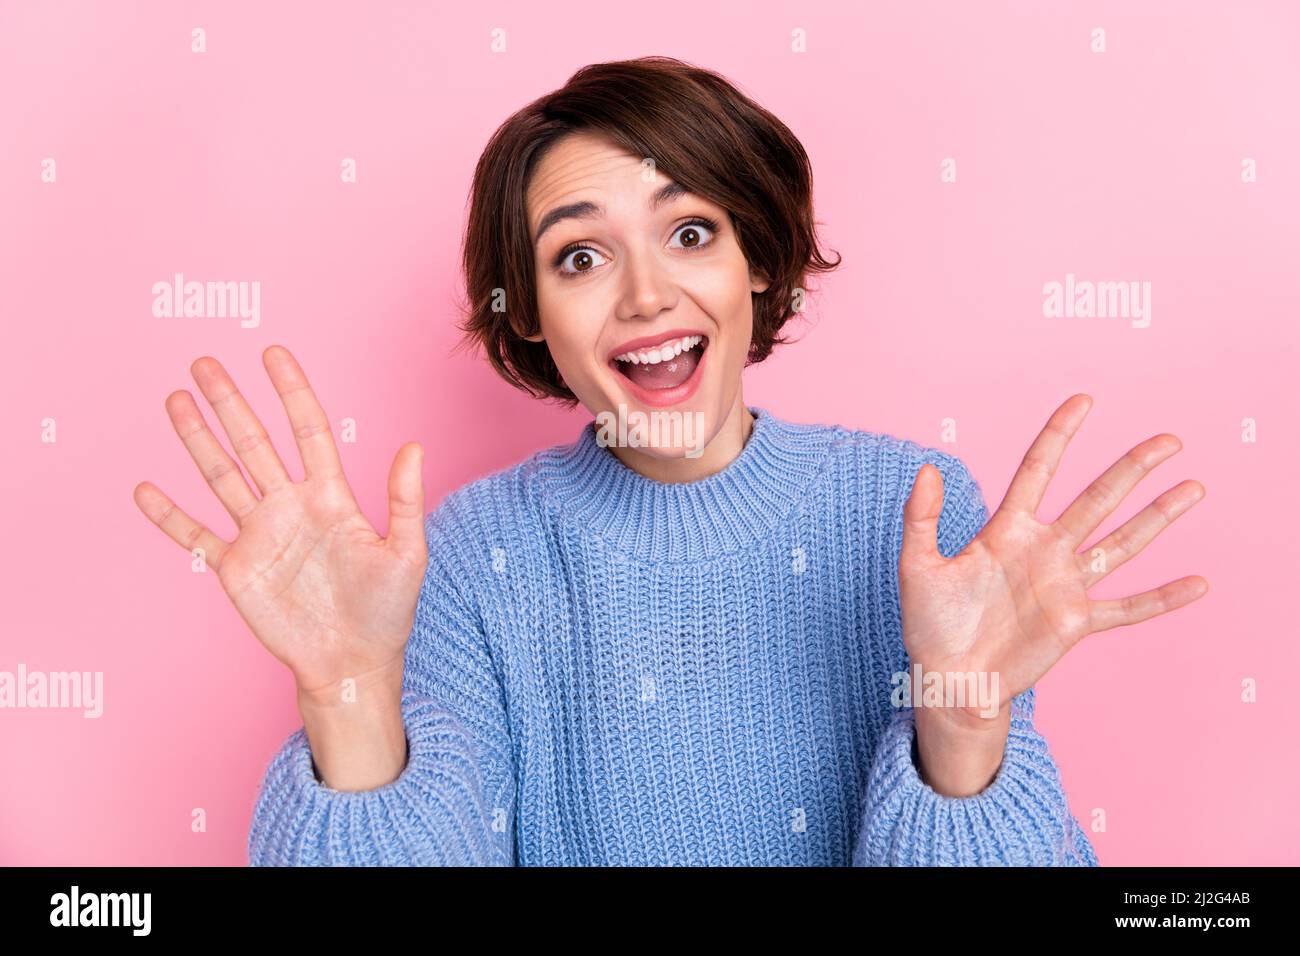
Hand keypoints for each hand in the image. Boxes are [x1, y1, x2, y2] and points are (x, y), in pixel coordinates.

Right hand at [133, 346, 427, 706]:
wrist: (354, 664)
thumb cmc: (387, 611)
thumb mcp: (406, 553)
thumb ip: (404, 500)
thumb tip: (414, 446)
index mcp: (332, 497)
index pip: (308, 430)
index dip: (291, 392)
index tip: (273, 353)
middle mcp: (291, 507)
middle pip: (255, 442)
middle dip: (230, 402)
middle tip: (205, 362)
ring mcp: (260, 535)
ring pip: (221, 476)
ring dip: (197, 439)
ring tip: (176, 400)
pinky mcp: (236, 568)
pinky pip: (195, 536)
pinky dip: (169, 516)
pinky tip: (145, 489)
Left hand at [899, 394, 1207, 736]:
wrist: (948, 678)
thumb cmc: (929, 623)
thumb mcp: (916, 566)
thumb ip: (921, 518)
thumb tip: (926, 468)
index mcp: (1006, 530)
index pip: (1038, 469)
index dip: (1060, 434)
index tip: (1084, 400)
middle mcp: (1043, 550)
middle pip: (1096, 498)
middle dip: (1132, 468)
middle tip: (1170, 440)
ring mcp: (1064, 585)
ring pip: (1121, 542)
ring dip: (1158, 517)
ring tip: (1195, 487)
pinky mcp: (1076, 623)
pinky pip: (1126, 609)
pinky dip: (1162, 598)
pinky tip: (1200, 583)